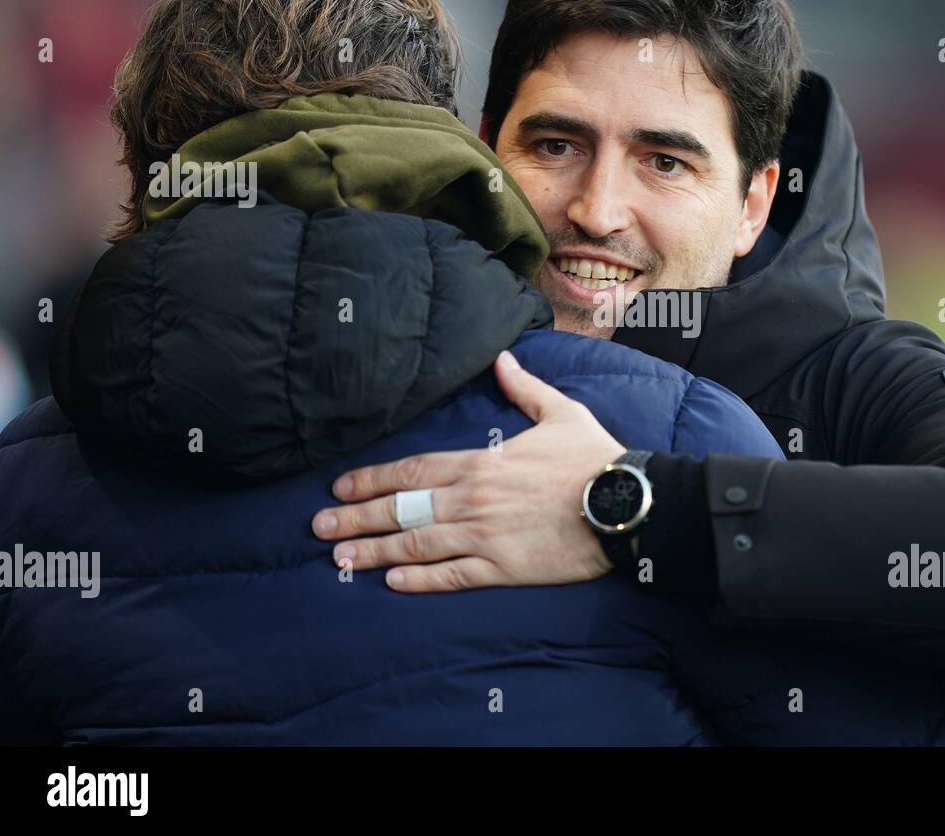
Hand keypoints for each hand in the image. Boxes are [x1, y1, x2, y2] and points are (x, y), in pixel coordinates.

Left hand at [312, 350, 624, 591]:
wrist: (625, 503)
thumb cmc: (595, 458)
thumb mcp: (561, 413)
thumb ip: (524, 389)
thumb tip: (501, 360)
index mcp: (481, 463)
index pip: (413, 470)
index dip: (373, 479)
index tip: (341, 487)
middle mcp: (472, 500)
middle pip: (402, 509)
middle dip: (357, 517)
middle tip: (319, 526)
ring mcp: (485, 536)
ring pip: (417, 545)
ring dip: (375, 552)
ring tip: (340, 559)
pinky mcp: (504, 568)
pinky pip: (452, 576)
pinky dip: (420, 580)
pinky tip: (392, 583)